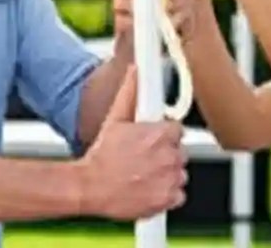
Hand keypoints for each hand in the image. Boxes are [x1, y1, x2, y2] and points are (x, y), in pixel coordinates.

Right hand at [76, 67, 187, 219]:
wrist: (90, 186)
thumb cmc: (101, 157)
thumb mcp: (115, 120)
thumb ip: (129, 93)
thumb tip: (135, 72)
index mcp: (161, 134)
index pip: (178, 129)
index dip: (165, 134)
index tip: (155, 139)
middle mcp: (170, 156)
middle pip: (180, 151)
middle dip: (166, 153)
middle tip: (146, 158)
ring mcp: (171, 178)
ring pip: (180, 172)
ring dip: (167, 173)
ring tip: (145, 174)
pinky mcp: (168, 198)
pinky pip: (179, 194)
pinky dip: (167, 193)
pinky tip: (150, 188)